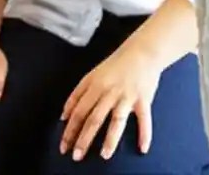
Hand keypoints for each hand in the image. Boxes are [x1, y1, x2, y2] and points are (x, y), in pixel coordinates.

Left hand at [60, 46, 161, 160]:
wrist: (142, 52)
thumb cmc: (116, 64)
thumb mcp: (91, 76)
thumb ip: (77, 95)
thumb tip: (64, 115)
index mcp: (94, 86)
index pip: (78, 111)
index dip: (70, 129)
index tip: (64, 145)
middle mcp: (109, 92)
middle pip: (93, 118)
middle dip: (84, 139)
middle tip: (76, 155)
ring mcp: (126, 97)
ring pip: (116, 121)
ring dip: (110, 139)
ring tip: (104, 155)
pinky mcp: (143, 99)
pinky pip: (144, 120)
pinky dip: (145, 134)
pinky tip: (142, 148)